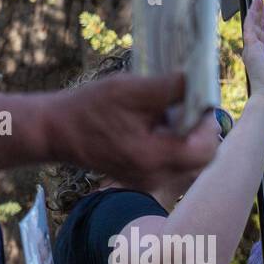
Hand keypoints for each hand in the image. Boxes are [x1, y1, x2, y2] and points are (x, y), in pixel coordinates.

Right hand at [50, 74, 219, 185]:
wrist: (55, 131)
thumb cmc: (88, 108)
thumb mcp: (127, 90)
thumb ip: (167, 88)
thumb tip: (198, 82)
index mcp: (153, 158)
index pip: (205, 149)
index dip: (208, 124)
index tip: (200, 101)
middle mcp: (157, 177)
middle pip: (202, 158)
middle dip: (202, 130)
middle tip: (189, 105)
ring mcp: (152, 181)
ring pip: (191, 161)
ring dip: (190, 136)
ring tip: (171, 113)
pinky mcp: (146, 179)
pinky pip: (175, 164)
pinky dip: (176, 144)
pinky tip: (159, 126)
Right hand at [241, 0, 263, 107]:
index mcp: (262, 57)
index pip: (262, 35)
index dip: (263, 22)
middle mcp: (255, 52)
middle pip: (257, 28)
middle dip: (258, 13)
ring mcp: (252, 49)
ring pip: (253, 25)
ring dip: (255, 10)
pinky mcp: (251, 48)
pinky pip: (251, 27)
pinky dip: (253, 14)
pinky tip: (255, 4)